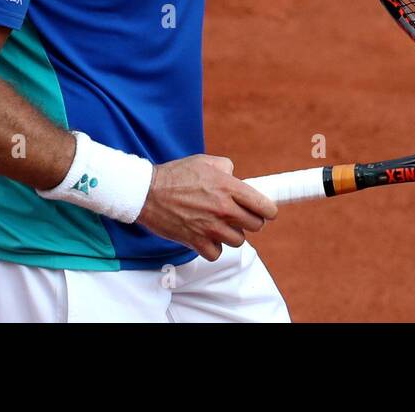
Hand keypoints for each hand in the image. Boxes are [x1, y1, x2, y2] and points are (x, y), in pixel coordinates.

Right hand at [136, 154, 278, 260]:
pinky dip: (213, 247)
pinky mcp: (197, 242)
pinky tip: (205, 235)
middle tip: (238, 215)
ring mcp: (211, 228)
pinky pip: (217, 253)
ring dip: (231, 234)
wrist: (147, 193)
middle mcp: (224, 209)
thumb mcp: (204, 161)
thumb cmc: (175, 175)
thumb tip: (235, 176)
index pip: (265, 207)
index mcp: (229, 188)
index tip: (265, 211)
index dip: (268, 210)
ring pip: (238, 240)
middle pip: (256, 226)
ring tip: (218, 223)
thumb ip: (226, 167)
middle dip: (250, 221)